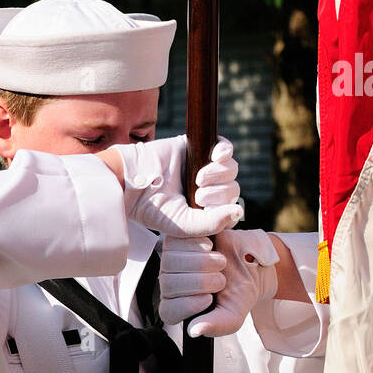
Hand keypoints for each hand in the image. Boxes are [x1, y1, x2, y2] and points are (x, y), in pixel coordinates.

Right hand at [113, 137, 241, 236]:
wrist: (133, 182)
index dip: (225, 209)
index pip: (230, 208)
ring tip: (198, 178)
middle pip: (232, 189)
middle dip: (219, 194)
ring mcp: (204, 167)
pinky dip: (224, 153)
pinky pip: (225, 148)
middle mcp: (206, 188)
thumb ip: (212, 224)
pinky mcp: (199, 147)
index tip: (203, 209)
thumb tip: (239, 210)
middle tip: (199, 196)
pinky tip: (215, 158)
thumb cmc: (153, 208)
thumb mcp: (184, 225)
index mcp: (204, 209)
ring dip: (219, 175)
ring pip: (231, 170)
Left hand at [159, 229, 279, 336]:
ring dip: (201, 261)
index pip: (168, 311)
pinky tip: (210, 247)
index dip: (189, 304)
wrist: (252, 263)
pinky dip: (198, 243)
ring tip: (219, 263)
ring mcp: (170, 262)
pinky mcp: (177, 240)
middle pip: (169, 283)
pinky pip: (176, 240)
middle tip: (220, 280)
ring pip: (171, 261)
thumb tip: (194, 331)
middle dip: (201, 282)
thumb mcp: (232, 316)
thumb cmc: (238, 292)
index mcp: (177, 308)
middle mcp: (169, 286)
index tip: (209, 299)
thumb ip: (215, 326)